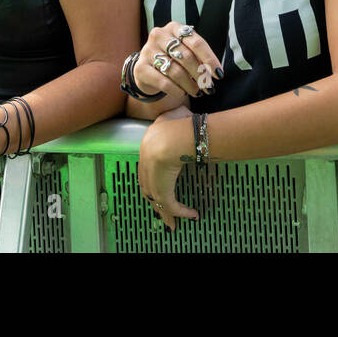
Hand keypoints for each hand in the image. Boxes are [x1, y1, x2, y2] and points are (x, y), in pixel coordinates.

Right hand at [133, 21, 219, 101]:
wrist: (148, 69)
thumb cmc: (172, 58)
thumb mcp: (186, 52)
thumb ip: (199, 57)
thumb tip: (215, 72)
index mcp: (174, 27)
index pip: (196, 42)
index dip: (210, 59)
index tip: (219, 74)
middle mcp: (159, 35)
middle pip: (186, 56)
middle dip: (200, 75)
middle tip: (209, 87)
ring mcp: (148, 50)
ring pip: (175, 71)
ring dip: (190, 85)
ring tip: (197, 92)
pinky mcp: (140, 67)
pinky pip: (163, 82)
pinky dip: (176, 90)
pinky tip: (182, 94)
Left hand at [137, 106, 197, 230]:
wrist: (171, 139)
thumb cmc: (176, 124)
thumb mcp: (176, 114)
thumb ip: (178, 114)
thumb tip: (184, 112)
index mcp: (147, 148)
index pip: (146, 167)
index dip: (152, 176)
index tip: (159, 182)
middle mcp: (145, 167)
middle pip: (147, 187)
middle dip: (155, 198)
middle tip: (162, 208)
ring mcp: (151, 180)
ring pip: (157, 201)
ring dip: (166, 213)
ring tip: (173, 223)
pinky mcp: (161, 191)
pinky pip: (172, 206)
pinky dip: (182, 212)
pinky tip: (192, 215)